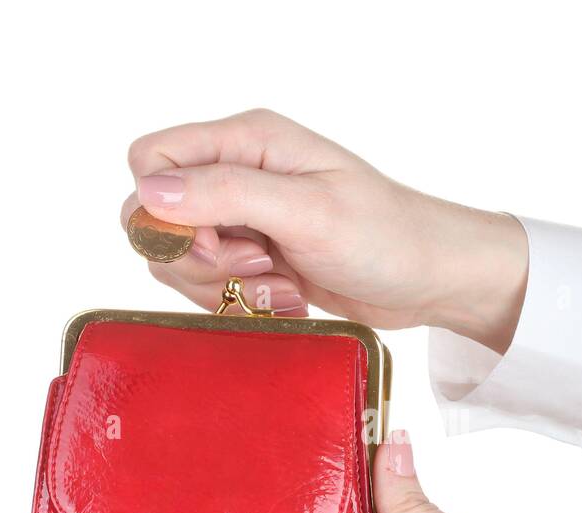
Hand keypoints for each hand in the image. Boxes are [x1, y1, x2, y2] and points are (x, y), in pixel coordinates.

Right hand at [123, 109, 528, 352]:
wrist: (431, 278)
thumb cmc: (387, 236)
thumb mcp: (307, 211)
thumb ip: (226, 194)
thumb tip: (150, 193)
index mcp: (246, 141)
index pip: (150, 161)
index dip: (163, 211)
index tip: (214, 242)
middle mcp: (239, 173)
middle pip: (156, 218)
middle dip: (197, 259)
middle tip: (259, 267)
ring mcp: (246, 219)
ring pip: (182, 260)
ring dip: (225, 286)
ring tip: (283, 286)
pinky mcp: (256, 258)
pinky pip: (213, 285)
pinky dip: (241, 301)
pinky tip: (287, 299)